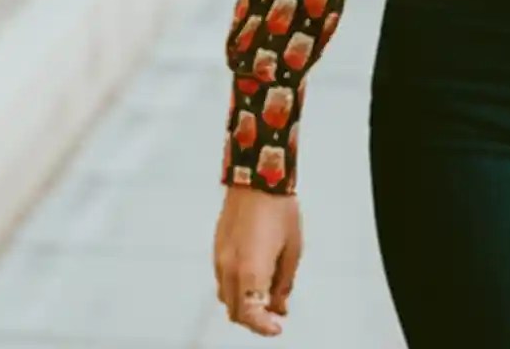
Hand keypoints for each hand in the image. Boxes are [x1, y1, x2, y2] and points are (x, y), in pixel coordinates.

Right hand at [213, 186, 302, 335]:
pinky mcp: (217, 252)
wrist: (256, 181)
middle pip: (235, 311)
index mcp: (251, 269)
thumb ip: (284, 282)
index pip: (250, 312)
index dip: (262, 326)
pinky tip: (256, 281)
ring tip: (269, 297)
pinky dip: (238, 290)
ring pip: (227, 298)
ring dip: (245, 305)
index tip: (276, 328)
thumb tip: (279, 307)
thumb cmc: (279, 211)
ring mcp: (219, 260)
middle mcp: (229, 268)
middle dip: (255, 319)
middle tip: (275, 316)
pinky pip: (223, 282)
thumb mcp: (292, 249)